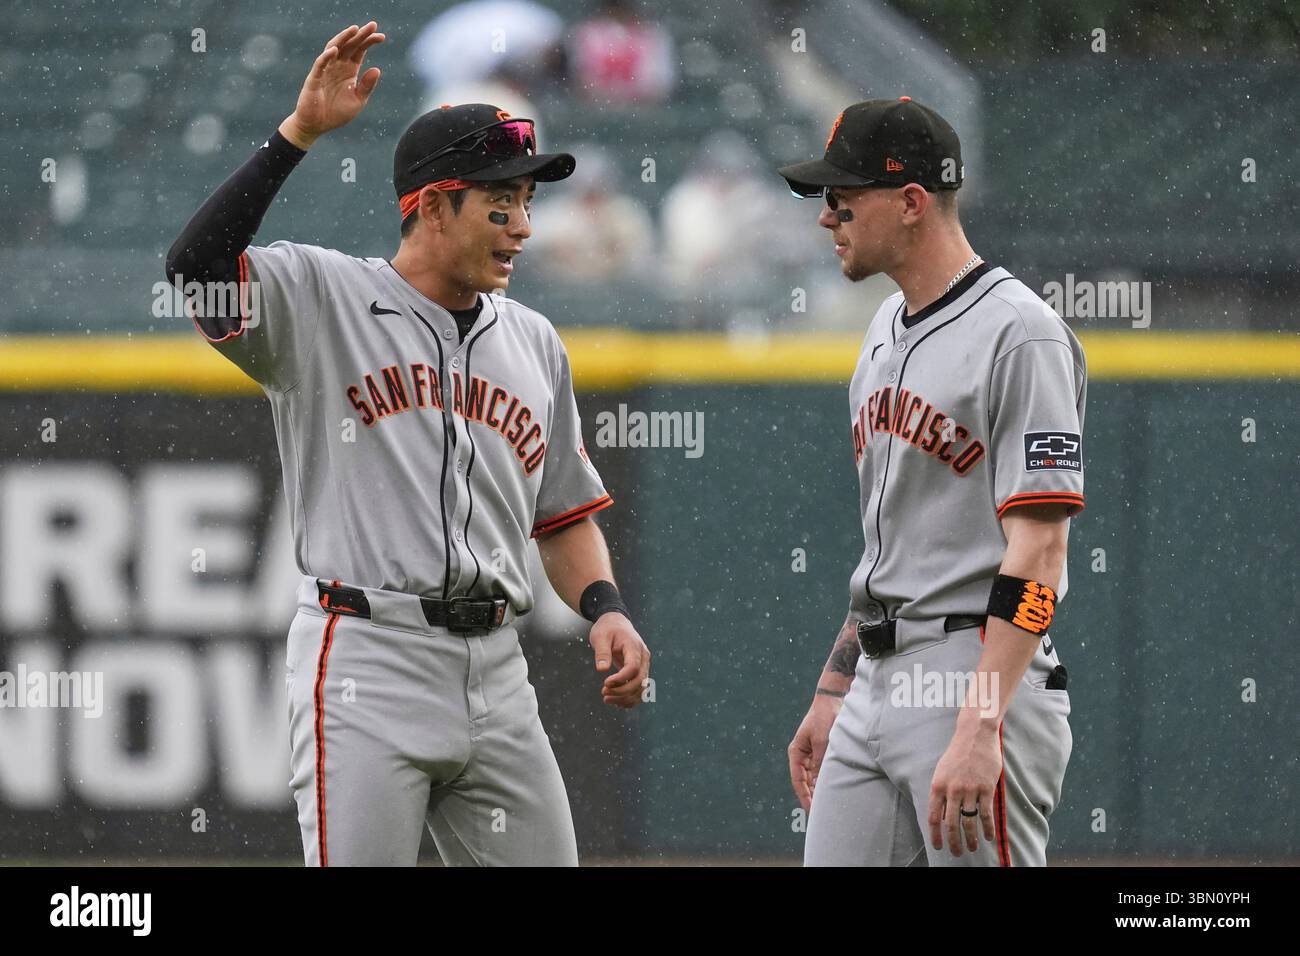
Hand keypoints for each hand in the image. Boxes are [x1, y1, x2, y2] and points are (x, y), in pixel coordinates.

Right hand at [282, 22, 384, 147]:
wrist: (317, 126)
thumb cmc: (336, 113)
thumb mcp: (358, 100)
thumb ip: (367, 86)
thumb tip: (377, 69)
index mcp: (349, 71)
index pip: (359, 51)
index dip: (369, 42)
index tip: (382, 36)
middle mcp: (337, 67)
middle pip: (349, 46)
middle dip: (360, 35)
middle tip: (372, 25)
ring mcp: (325, 71)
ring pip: (333, 49)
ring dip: (343, 39)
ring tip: (354, 29)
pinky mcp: (314, 79)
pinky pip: (320, 65)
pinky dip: (326, 57)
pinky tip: (335, 50)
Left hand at [589, 613, 649, 708]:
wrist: (616, 624)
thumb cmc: (607, 629)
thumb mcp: (600, 637)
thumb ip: (602, 652)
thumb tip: (602, 669)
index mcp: (634, 647)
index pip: (633, 667)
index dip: (620, 679)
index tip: (605, 683)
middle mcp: (643, 658)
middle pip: (639, 681)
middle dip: (622, 691)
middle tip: (603, 693)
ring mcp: (644, 666)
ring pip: (641, 689)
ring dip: (625, 698)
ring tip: (606, 699)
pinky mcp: (640, 672)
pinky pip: (639, 690)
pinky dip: (629, 699)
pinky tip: (615, 701)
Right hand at [787, 693, 842, 812]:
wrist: (832, 700)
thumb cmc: (824, 717)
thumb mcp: (822, 740)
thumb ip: (820, 761)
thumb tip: (819, 782)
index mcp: (796, 752)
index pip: (797, 780)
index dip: (804, 796)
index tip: (810, 809)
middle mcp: (802, 756)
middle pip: (805, 781)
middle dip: (811, 796)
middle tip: (820, 812)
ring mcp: (812, 755)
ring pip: (813, 778)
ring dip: (818, 789)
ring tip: (826, 804)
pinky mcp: (822, 752)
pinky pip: (821, 771)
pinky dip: (824, 780)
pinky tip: (831, 789)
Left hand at [927, 723, 1002, 856]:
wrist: (975, 736)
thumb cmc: (957, 754)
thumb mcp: (942, 772)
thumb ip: (941, 794)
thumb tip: (942, 818)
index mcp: (938, 786)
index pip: (934, 817)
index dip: (936, 835)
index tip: (938, 847)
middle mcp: (952, 789)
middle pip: (952, 824)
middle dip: (954, 842)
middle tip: (957, 853)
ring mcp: (970, 789)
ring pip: (970, 821)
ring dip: (971, 839)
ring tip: (973, 848)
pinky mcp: (986, 788)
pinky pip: (986, 814)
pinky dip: (988, 828)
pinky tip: (988, 836)